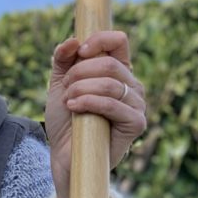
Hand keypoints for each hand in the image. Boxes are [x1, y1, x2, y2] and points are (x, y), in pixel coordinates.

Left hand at [44, 30, 145, 197]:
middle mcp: (132, 86)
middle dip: (80, 73)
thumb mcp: (60, 84)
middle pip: (110, 62)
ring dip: (81, 88)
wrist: (65, 157)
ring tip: (68, 101)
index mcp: (119, 72)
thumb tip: (73, 40)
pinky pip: (114, 104)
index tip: (78, 52)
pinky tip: (74, 107)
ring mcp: (137, 105)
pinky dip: (90, 102)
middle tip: (66, 88)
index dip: (98, 40)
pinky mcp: (136, 124)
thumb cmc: (66, 122)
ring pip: (110, 83)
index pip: (118, 41)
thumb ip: (63, 59)